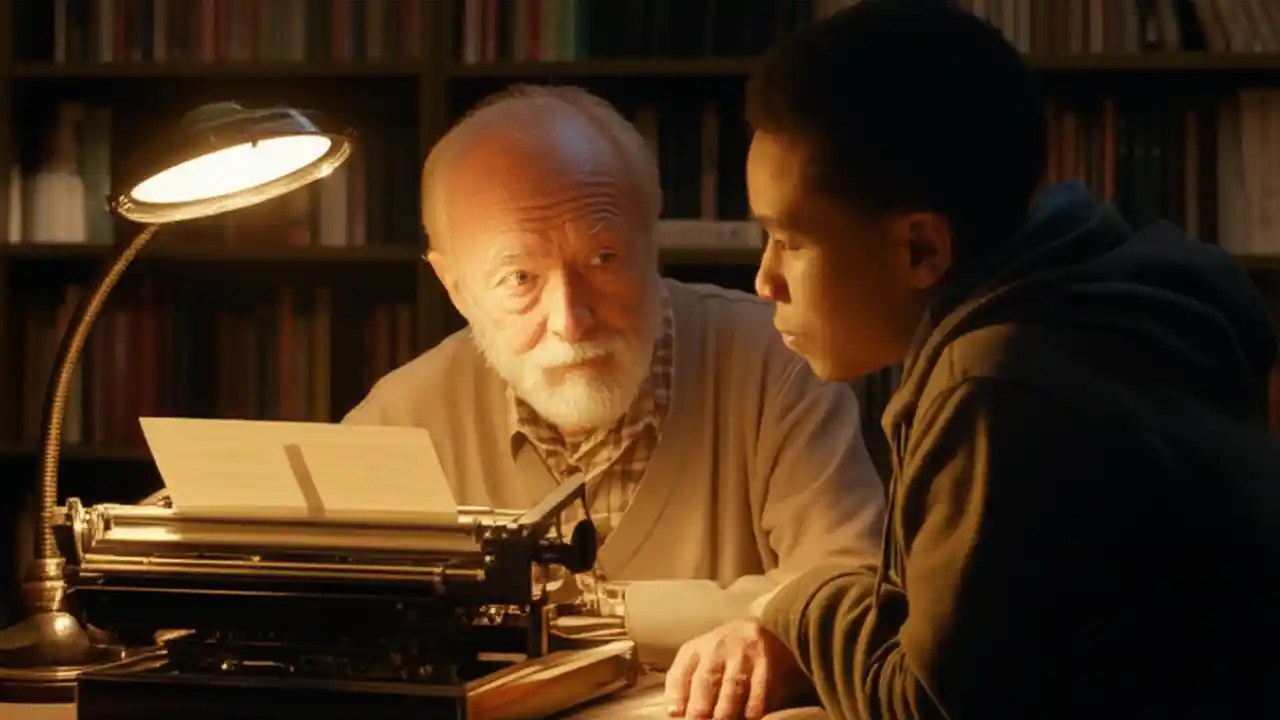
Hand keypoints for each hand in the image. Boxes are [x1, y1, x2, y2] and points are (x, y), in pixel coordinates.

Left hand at [663, 618, 808, 718]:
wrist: (774, 628)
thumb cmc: (729, 652)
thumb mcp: (702, 656)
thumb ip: (684, 680)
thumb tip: (673, 712)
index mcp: (698, 647)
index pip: (680, 675)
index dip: (677, 700)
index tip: (678, 715)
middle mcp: (720, 647)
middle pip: (705, 686)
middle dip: (700, 713)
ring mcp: (745, 656)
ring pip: (731, 695)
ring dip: (724, 716)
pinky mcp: (767, 667)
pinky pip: (756, 700)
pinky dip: (749, 715)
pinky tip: (746, 719)